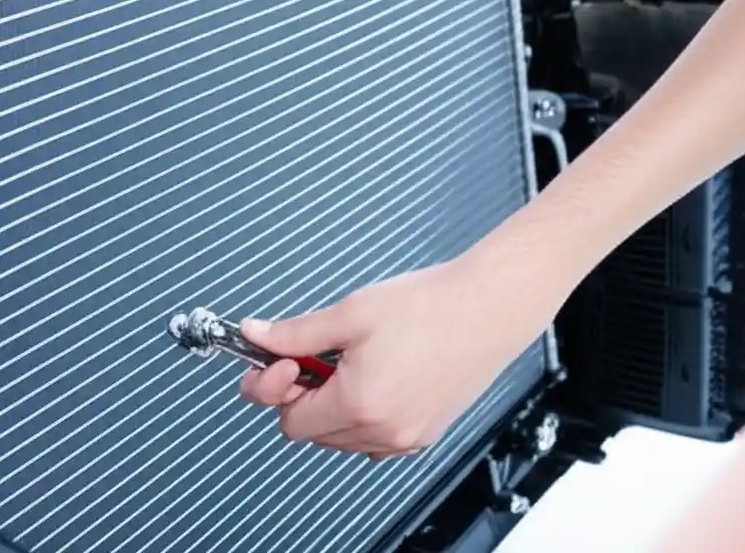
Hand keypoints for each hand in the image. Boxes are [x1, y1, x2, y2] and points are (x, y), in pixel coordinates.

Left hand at [237, 252, 561, 458]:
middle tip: (309, 354)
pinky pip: (372, 437)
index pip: (290, 422)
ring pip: (340, 437)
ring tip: (348, 360)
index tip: (280, 358)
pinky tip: (370, 374)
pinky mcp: (425, 433)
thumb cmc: (430, 305)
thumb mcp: (349, 313)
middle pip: (312, 432)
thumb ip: (293, 333)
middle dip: (301, 394)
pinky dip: (359, 413)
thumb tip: (254, 336)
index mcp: (360, 405)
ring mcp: (407, 437)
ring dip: (330, 404)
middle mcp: (384, 432)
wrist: (490, 305)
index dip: (276, 388)